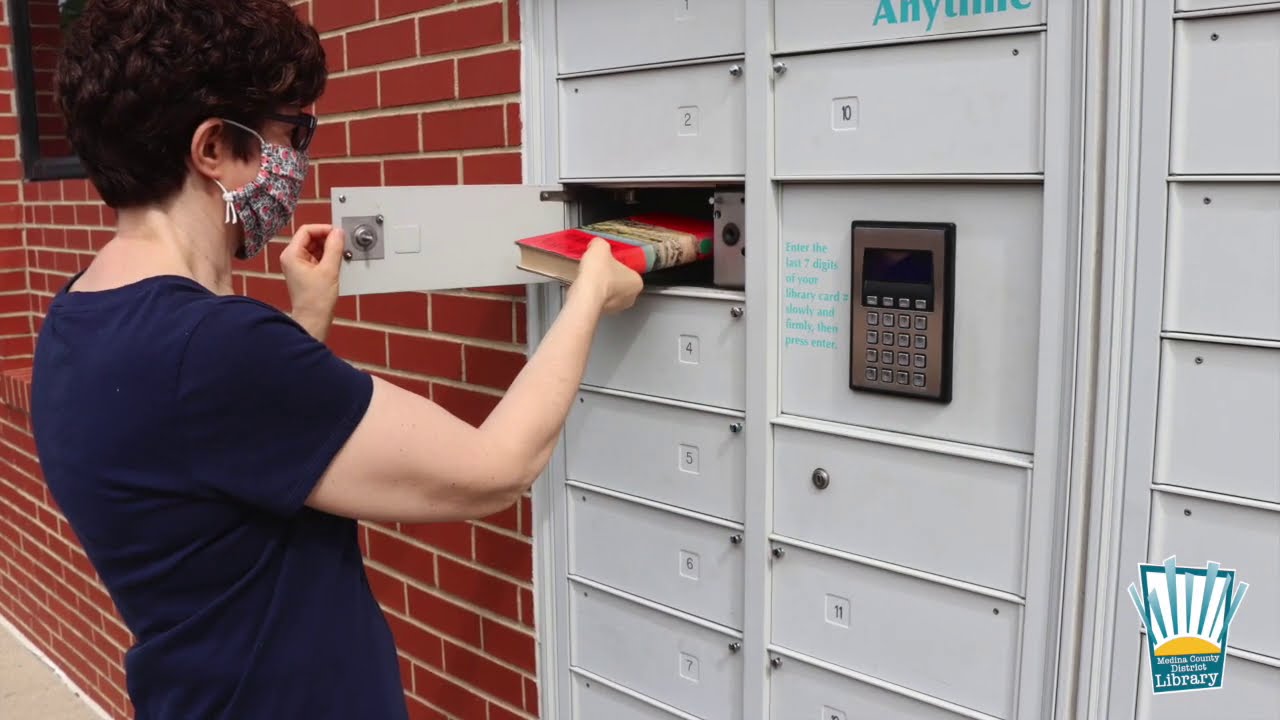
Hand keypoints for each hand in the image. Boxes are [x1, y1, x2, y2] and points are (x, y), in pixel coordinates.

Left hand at [281, 224, 345, 340]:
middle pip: (311, 238)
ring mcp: (299, 266)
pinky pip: (318, 258)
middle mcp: (292, 258)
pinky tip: (337, 264)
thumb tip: (339, 232)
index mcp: (291, 255)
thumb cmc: (316, 300)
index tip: (337, 233)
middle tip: (341, 245)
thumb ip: (335, 248)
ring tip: (340, 257)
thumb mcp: (329, 270)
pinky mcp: (306, 273)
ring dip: (329, 250)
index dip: (324, 229)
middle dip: (328, 240)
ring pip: (316, 248)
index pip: (307, 230)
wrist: (314, 320)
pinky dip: (328, 258)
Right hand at [574, 237, 642, 314]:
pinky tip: (585, 286)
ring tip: (589, 276)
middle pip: (618, 280)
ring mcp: (616, 307)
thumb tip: (596, 244)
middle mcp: (630, 297)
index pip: (627, 268)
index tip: (606, 259)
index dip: (615, 262)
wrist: (585, 295)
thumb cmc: (598, 274)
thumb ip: (600, 243)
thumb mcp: (600, 247)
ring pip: (608, 291)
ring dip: (599, 284)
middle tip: (597, 267)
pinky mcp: (603, 312)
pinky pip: (598, 299)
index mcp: (637, 281)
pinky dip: (592, 293)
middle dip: (607, 274)